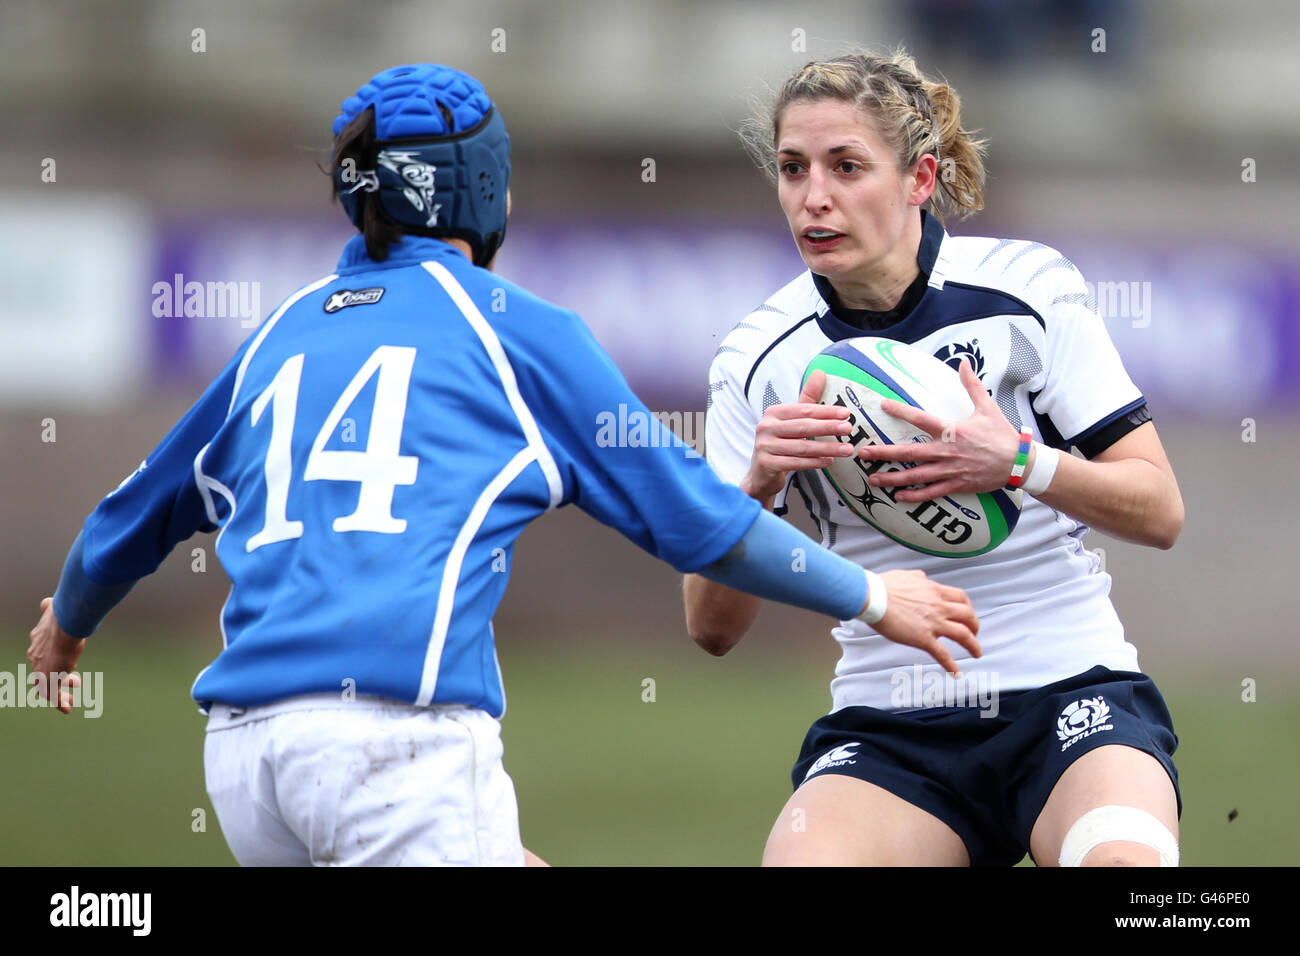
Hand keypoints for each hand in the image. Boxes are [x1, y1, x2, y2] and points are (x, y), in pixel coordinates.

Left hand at [27, 596, 85, 714]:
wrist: (66, 626)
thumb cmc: (65, 616)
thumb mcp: (54, 611)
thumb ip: (50, 608)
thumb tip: (49, 603)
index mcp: (37, 641)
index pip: (41, 654)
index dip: (54, 659)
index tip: (67, 662)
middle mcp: (35, 656)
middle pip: (43, 671)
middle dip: (58, 676)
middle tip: (75, 681)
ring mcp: (41, 669)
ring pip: (47, 685)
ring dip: (59, 692)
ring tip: (70, 699)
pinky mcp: (49, 680)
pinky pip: (51, 696)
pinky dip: (59, 703)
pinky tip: (67, 708)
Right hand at [740, 369, 855, 503]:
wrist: (761, 474)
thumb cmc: (780, 443)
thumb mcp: (792, 420)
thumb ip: (807, 400)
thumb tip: (820, 373)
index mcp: (773, 413)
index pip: (803, 410)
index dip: (826, 411)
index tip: (845, 413)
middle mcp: (766, 427)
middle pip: (803, 427)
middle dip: (828, 427)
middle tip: (848, 428)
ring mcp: (764, 446)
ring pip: (802, 447)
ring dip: (827, 448)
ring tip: (846, 449)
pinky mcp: (767, 464)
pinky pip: (796, 463)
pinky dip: (814, 462)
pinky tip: (829, 460)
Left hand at [856, 359, 1020, 501]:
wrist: (1019, 462)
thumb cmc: (1001, 434)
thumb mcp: (987, 407)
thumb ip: (972, 385)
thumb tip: (964, 363)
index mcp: (952, 430)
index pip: (921, 418)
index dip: (901, 410)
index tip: (883, 405)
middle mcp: (946, 451)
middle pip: (909, 453)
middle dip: (883, 453)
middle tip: (863, 453)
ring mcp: (950, 470)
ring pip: (915, 475)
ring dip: (892, 478)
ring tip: (873, 479)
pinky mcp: (956, 485)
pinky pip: (931, 492)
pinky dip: (914, 496)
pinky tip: (898, 496)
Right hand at [869, 570, 980, 675]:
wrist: (873, 597)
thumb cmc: (883, 586)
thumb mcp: (906, 575)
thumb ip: (918, 577)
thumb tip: (923, 577)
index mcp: (934, 590)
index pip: (961, 598)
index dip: (968, 607)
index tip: (967, 613)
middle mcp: (938, 606)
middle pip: (968, 615)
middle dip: (975, 625)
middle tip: (974, 632)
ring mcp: (933, 623)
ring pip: (963, 635)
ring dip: (973, 645)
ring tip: (976, 653)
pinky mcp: (923, 638)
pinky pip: (943, 654)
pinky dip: (951, 665)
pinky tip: (956, 673)